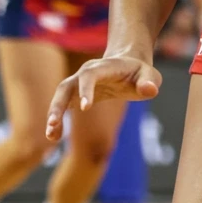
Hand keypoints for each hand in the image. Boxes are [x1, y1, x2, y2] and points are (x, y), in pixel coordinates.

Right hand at [46, 55, 161, 139]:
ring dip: (54, 114)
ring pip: (60, 96)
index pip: (90, 75)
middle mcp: (86, 73)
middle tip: (54, 123)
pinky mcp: (75, 94)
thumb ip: (150, 82)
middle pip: (66, 86)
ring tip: (51, 135)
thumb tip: (149, 90)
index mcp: (104, 67)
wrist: (127, 65)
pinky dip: (56, 120)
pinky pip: (62, 106)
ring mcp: (78, 83)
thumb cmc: (140, 73)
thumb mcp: (150, 76)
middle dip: (58, 104)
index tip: (85, 108)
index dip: (86, 89)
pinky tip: (53, 137)